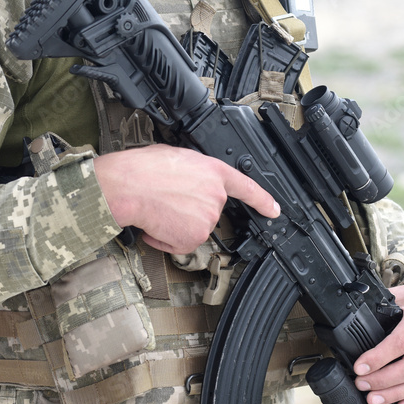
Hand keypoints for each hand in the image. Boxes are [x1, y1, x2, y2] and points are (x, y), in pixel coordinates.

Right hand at [93, 144, 279, 253]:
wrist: (129, 186)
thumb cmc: (143, 169)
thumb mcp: (178, 158)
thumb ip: (196, 173)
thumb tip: (190, 184)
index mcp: (214, 172)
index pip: (247, 188)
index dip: (262, 200)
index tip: (274, 210)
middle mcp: (216, 196)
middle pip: (209, 213)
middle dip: (189, 211)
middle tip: (167, 201)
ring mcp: (207, 218)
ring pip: (193, 230)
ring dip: (175, 226)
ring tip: (158, 209)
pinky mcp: (194, 237)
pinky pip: (179, 244)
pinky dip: (165, 239)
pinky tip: (155, 223)